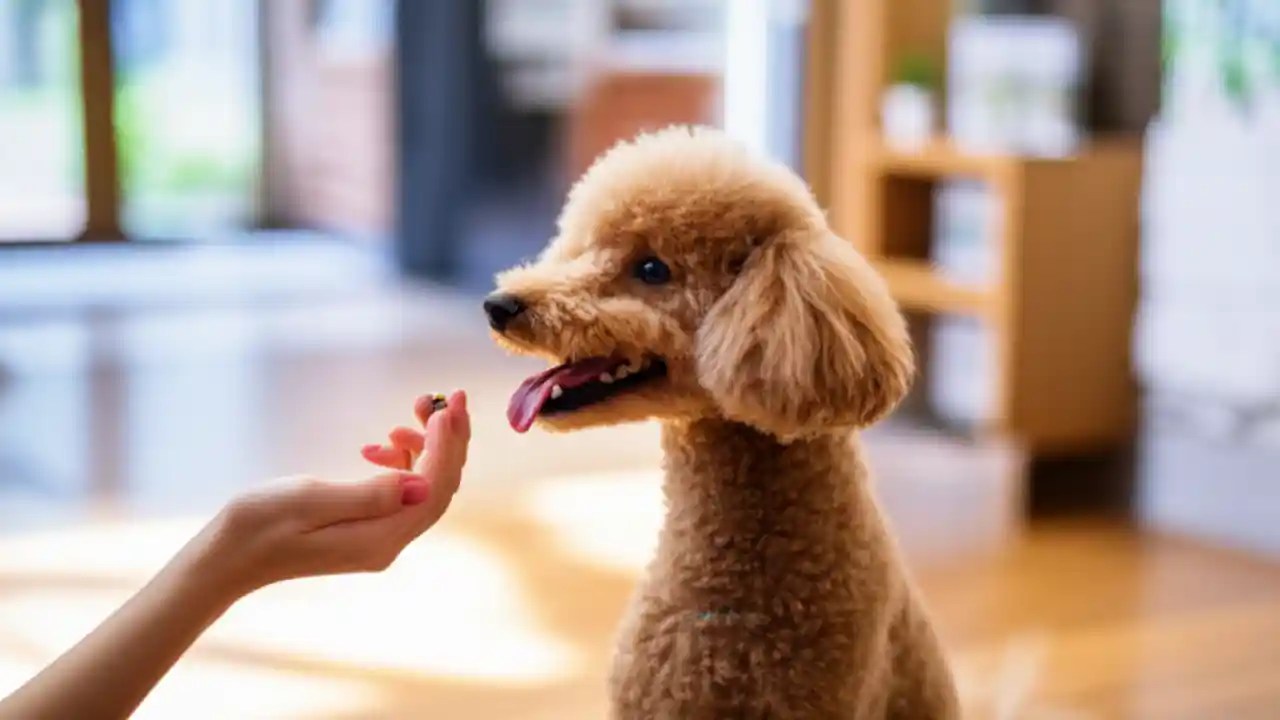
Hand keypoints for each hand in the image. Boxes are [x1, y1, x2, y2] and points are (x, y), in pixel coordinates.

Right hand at [184, 391, 470, 599]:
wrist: (224, 557)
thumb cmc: (257, 526)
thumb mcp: (309, 500)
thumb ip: (368, 494)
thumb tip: (421, 484)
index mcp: (379, 540)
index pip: (434, 490)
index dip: (447, 446)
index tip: (446, 407)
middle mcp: (387, 544)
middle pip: (439, 488)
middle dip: (448, 440)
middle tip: (447, 396)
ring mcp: (378, 538)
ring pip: (423, 487)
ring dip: (424, 446)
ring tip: (407, 412)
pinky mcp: (366, 529)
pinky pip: (401, 492)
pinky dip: (400, 462)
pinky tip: (378, 446)